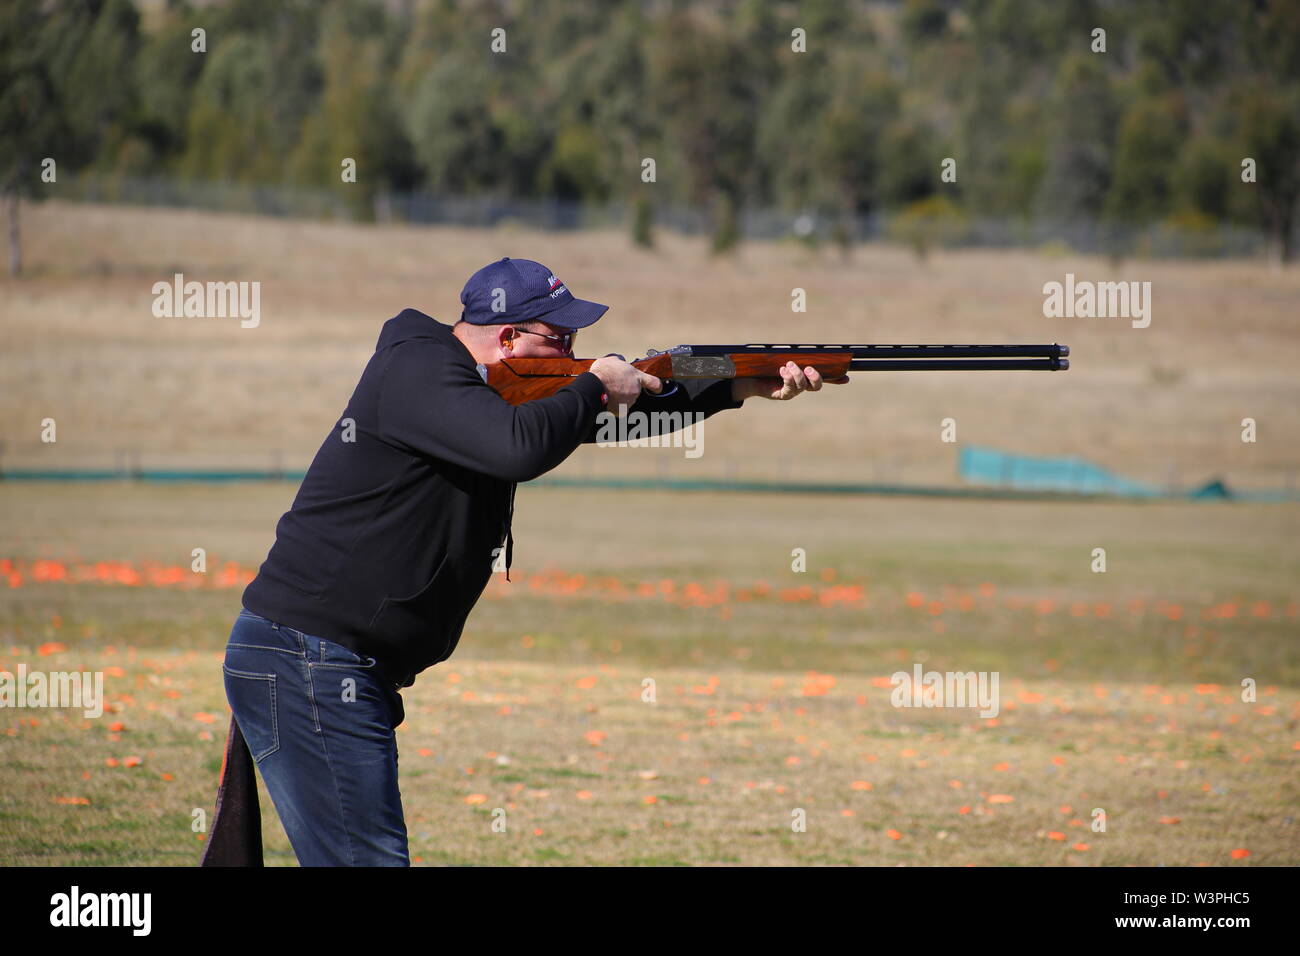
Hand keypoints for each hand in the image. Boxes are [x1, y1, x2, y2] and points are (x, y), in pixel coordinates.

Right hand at [588, 355, 662, 415]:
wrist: (594, 386)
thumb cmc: (602, 373)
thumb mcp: (611, 359)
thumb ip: (619, 361)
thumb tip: (619, 361)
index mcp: (636, 377)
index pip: (653, 382)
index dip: (656, 386)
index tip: (657, 388)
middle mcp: (635, 390)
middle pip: (634, 391)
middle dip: (626, 389)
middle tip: (615, 385)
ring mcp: (629, 402)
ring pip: (626, 400)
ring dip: (620, 397)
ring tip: (608, 391)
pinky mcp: (622, 411)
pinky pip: (620, 409)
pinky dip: (615, 406)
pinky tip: (607, 400)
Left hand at [734, 362, 849, 400]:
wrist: (750, 376)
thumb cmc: (767, 364)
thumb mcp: (782, 356)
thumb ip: (794, 354)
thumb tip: (801, 349)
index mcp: (806, 375)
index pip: (825, 378)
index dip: (836, 379)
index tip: (846, 377)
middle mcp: (802, 385)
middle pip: (817, 386)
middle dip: (816, 377)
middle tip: (810, 368)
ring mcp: (793, 391)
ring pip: (803, 386)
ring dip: (798, 374)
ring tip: (789, 364)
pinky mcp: (783, 395)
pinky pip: (790, 389)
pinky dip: (788, 378)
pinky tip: (783, 370)